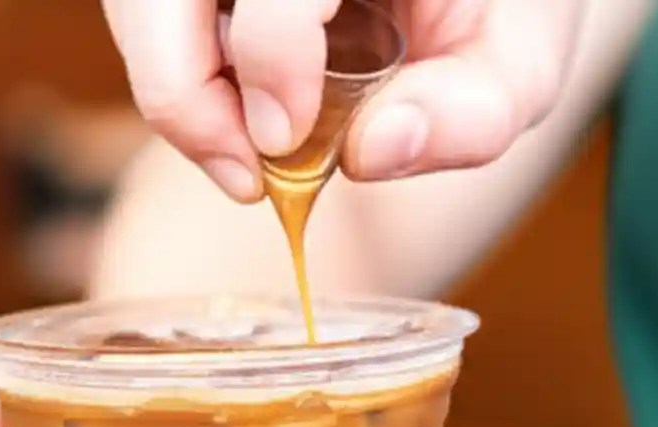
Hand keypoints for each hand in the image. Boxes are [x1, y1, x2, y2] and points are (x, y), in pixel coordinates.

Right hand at [101, 0, 583, 200]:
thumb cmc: (492, 9)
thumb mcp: (518, 59)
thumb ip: (473, 112)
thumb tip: (369, 154)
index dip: (270, 57)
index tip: (286, 145)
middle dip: (183, 97)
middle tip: (244, 178)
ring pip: (139, 7)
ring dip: (174, 92)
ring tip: (243, 155)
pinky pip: (146, 17)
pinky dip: (177, 77)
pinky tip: (239, 112)